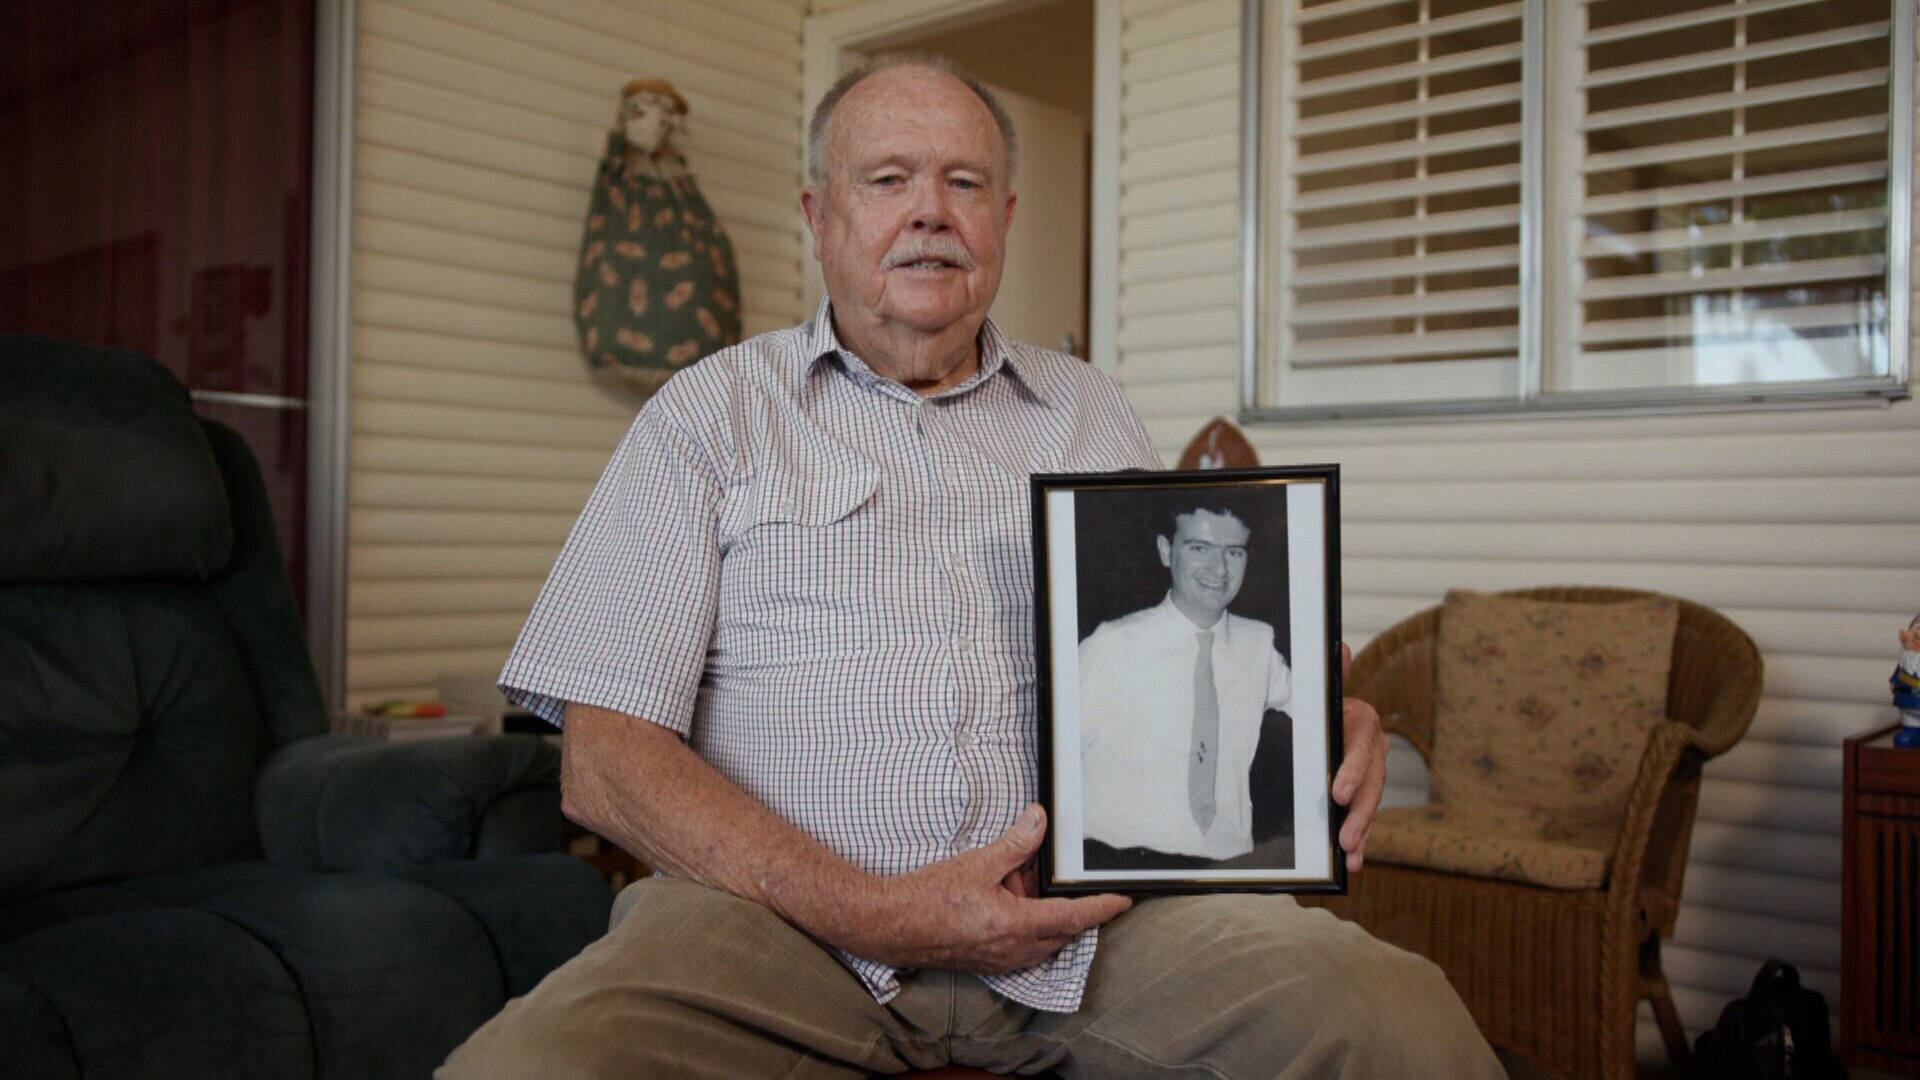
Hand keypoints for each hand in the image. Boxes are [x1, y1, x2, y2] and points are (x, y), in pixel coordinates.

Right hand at [840, 805, 1129, 973]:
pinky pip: (1021, 944)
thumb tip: (1039, 821)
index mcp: (1014, 926)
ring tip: (1018, 878)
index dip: (1103, 908)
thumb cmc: (927, 898)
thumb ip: (1015, 844)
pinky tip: (1004, 896)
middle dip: (1067, 905)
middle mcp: (1012, 950)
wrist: (889, 926)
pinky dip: (1024, 921)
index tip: (1124, 900)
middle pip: (1061, 930)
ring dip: (1041, 912)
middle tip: (1060, 876)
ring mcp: (1000, 960)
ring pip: (1041, 938)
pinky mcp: (988, 962)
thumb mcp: (977, 863)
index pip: (1074, 918)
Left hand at [1332, 642, 1386, 871]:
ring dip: (1361, 832)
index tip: (1337, 793)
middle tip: (1345, 837)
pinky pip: (1364, 819)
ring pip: (1369, 806)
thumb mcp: (1329, 691)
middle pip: (1371, 786)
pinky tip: (1352, 864)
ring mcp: (1372, 776)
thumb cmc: (1328, 707)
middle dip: (1358, 813)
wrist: (1336, 719)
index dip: (1352, 772)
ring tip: (1350, 855)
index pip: (1361, 750)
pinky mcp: (1364, 795)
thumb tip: (1339, 646)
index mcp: (1365, 725)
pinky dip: (1360, 841)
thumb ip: (1334, 674)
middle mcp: (1374, 751)